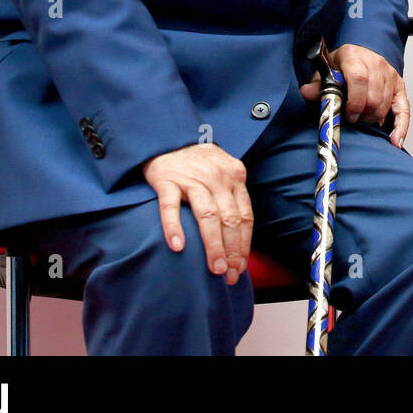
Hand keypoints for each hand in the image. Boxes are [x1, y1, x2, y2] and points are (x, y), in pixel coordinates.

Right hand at [142, 143, 252, 285]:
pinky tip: (178, 247)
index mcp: (235, 176)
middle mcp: (217, 177)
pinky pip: (170, 207)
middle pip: (230, 219)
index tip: (241, 267)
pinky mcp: (166, 180)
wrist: (169, 137)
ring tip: (215, 268)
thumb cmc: (200, 162)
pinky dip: (175, 227)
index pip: (245, 216)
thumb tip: (239, 239)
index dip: (244, 244)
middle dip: (232, 251)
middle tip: (230, 275)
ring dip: (213, 245)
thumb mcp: (224, 173)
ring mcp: (191, 178)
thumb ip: (232, 198)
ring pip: (207, 215)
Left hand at [300, 43, 409, 147]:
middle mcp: (375, 62)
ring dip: (374, 118)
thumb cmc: (340, 67)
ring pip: (385, 104)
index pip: (359, 78)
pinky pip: (404, 110)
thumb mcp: (324, 72)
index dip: (355, 101)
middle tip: (353, 119)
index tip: (349, 115)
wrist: (356, 56)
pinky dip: (400, 127)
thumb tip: (307, 93)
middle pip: (374, 95)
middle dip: (363, 114)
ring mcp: (390, 74)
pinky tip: (395, 141)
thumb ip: (317, 85)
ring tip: (363, 120)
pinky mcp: (399, 86)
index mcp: (354, 56)